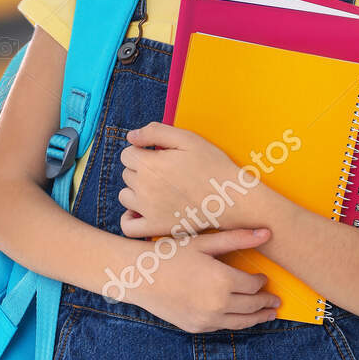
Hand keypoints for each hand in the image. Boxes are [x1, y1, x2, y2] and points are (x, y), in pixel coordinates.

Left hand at [117, 121, 253, 238]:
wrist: (234, 198)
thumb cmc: (213, 165)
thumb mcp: (187, 138)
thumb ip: (154, 132)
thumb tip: (130, 136)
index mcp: (148, 164)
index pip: (127, 154)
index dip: (143, 151)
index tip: (160, 156)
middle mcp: (143, 187)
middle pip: (126, 174)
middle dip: (141, 170)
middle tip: (166, 172)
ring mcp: (148, 210)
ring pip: (125, 196)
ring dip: (136, 191)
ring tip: (159, 189)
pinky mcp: (156, 227)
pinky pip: (128, 226)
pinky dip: (130, 219)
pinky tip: (141, 212)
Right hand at [122, 228, 281, 332]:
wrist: (138, 276)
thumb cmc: (169, 254)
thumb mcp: (202, 243)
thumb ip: (236, 239)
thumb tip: (266, 233)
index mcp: (222, 280)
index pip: (254, 285)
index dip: (261, 282)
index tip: (263, 278)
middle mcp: (218, 303)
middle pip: (252, 306)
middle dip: (266, 302)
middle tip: (275, 300)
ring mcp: (207, 318)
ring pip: (242, 321)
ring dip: (258, 318)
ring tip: (269, 314)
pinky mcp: (196, 326)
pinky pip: (222, 326)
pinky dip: (235, 322)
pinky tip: (239, 317)